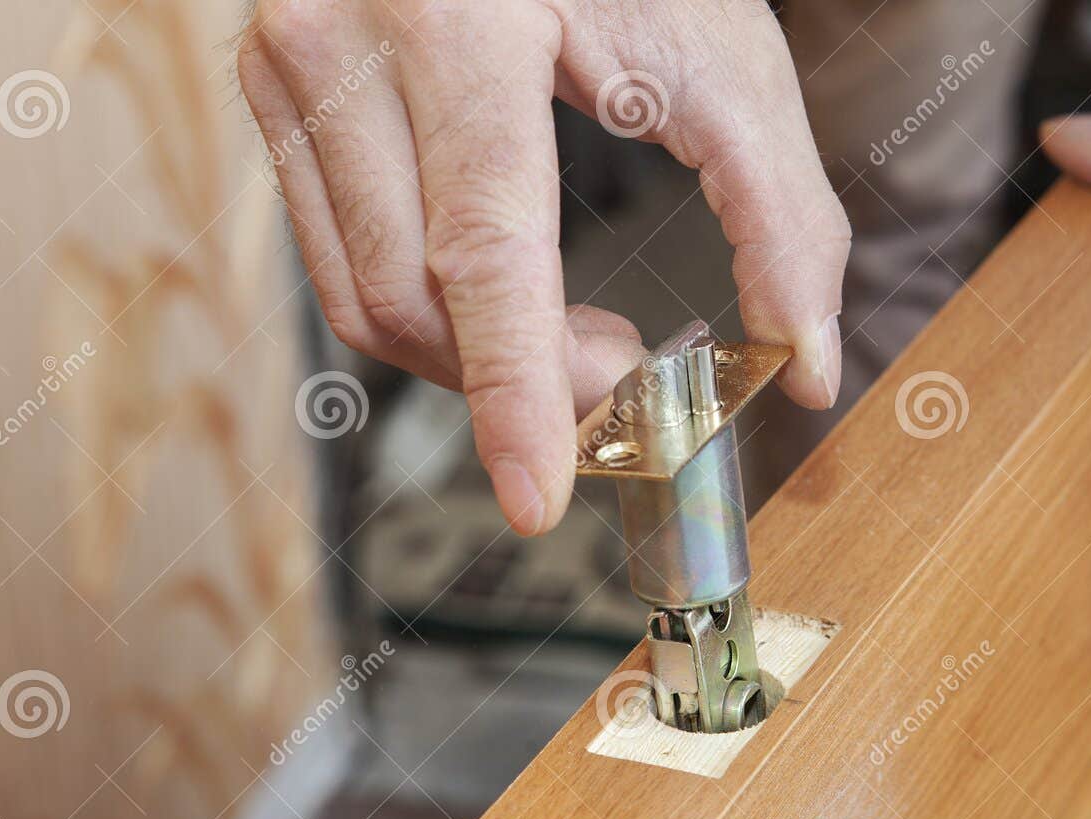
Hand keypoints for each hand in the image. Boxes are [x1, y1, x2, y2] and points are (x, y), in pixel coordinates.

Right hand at [240, 0, 848, 533]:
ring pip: (366, 301)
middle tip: (630, 375)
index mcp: (457, 21)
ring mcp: (291, 72)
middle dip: (525, 384)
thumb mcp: (726, 58)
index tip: (536, 499)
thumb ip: (784, 215)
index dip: (514, 394)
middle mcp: (343, 42)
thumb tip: (810, 367)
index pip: (482, 254)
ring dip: (480, 363)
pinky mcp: (280, 102)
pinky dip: (434, 317)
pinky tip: (512, 301)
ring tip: (584, 340)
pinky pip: (342, 262)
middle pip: (415, 299)